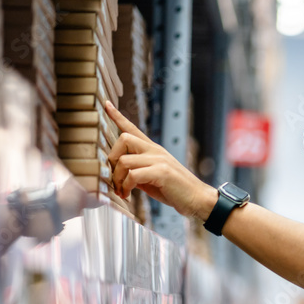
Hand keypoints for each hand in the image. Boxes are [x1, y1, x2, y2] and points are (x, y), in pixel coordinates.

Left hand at [105, 102, 216, 220]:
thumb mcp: (152, 179)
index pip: (133, 128)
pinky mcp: (161, 172)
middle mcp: (155, 151)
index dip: (118, 116)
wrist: (198, 199)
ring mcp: (159, 160)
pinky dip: (126, 187)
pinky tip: (127, 195)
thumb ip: (137, 172)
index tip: (106, 104)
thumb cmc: (176, 191)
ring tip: (121, 191)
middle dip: (112, 159)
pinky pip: (132, 175)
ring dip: (117, 179)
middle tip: (113, 178)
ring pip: (124, 160)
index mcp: (154, 150)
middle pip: (123, 139)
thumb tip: (120, 176)